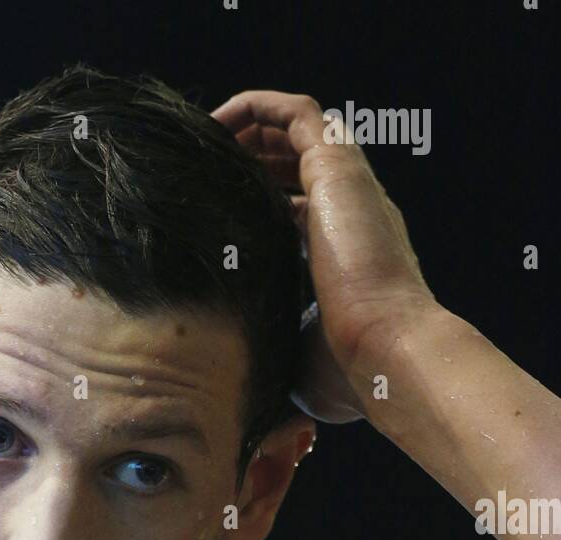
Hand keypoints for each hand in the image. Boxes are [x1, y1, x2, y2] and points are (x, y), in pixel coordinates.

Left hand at [210, 90, 438, 424]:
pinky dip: (254, 108)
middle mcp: (348, 216)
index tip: (206, 223)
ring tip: (198, 146)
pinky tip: (214, 124)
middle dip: (242, 167)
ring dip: (244, 132)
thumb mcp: (297, 367)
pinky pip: (296, 111)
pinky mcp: (339, 168)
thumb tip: (239, 388)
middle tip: (195, 181)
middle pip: (290, 170)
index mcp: (342, 259)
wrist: (387, 354)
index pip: (291, 217)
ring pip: (293, 133)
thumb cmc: (350, 373)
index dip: (248, 211)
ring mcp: (347, 189)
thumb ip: (272, 358)